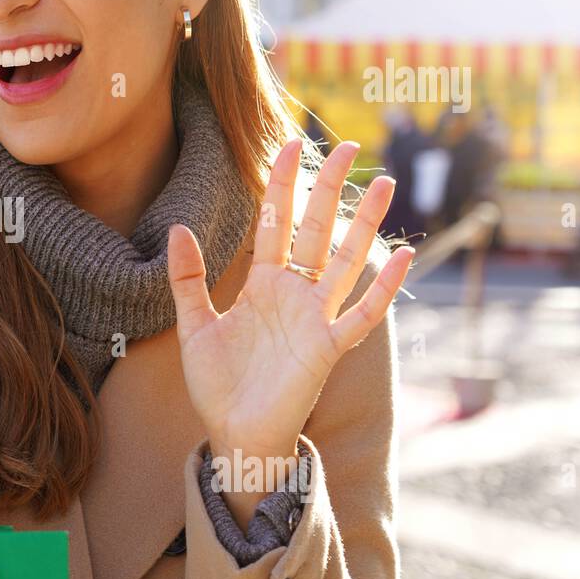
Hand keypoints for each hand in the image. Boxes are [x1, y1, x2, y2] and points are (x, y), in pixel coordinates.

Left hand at [167, 138, 411, 497]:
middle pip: (315, 230)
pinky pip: (360, 314)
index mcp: (262, 285)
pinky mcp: (327, 348)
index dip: (281, 186)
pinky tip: (402, 255)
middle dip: (329, 188)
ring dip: (364, 224)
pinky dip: (382, 288)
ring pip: (344, 261)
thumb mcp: (194, 325)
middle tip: (348, 146)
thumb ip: (188, 279)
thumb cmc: (217, 383)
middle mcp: (293, 294)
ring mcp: (314, 318)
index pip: (274, 223)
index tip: (288, 145)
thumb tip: (177, 227)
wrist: (233, 433)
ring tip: (384, 183)